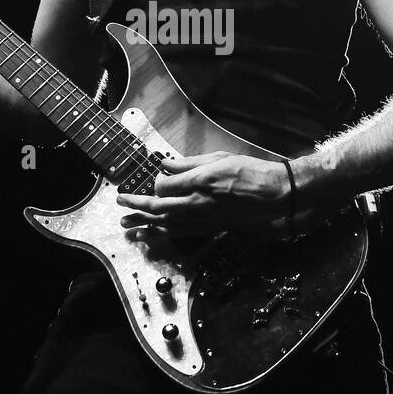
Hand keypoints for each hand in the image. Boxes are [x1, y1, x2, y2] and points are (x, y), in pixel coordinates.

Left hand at [115, 150, 298, 243]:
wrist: (272, 195)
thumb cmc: (248, 172)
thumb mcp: (218, 158)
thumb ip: (189, 163)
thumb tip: (165, 163)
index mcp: (199, 181)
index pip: (164, 185)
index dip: (153, 183)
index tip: (151, 178)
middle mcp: (197, 203)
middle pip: (158, 208)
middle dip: (136, 206)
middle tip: (120, 204)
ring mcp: (202, 218)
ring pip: (165, 224)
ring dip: (143, 224)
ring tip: (125, 226)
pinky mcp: (208, 227)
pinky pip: (179, 232)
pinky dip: (161, 234)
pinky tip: (149, 235)